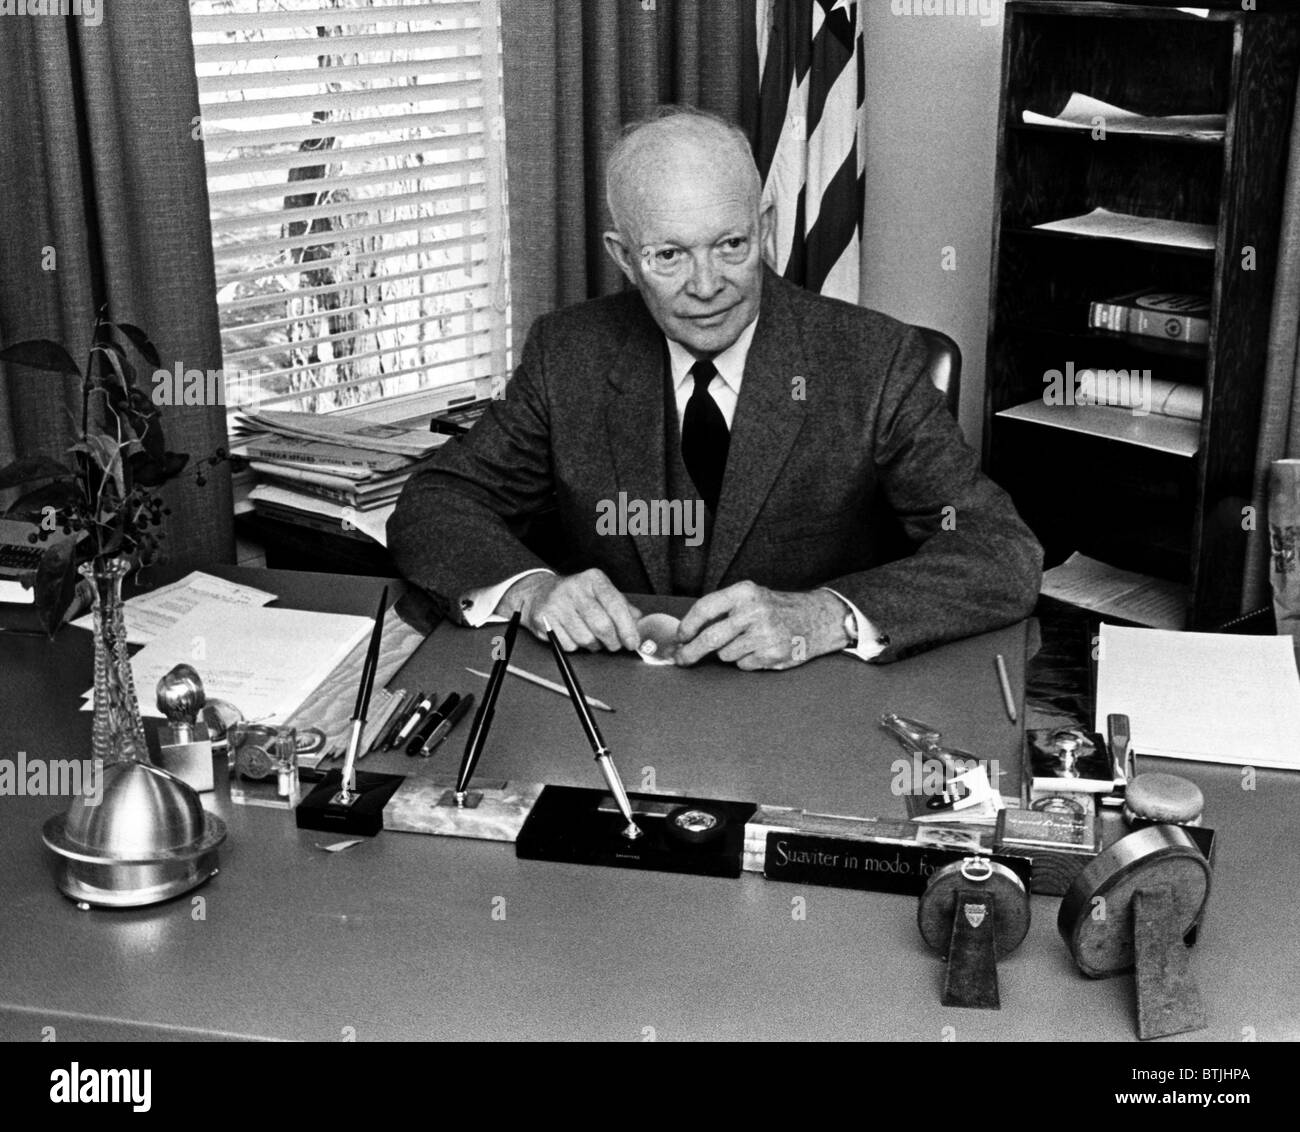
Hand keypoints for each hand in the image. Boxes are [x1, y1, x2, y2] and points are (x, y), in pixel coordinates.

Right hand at [500, 569, 641, 652]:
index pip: (616, 605)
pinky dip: (575, 646)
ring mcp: (557, 603)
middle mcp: (574, 588)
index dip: (627, 628)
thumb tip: (640, 624)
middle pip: (602, 625)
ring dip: (593, 645)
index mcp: (593, 579)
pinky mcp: (543, 618)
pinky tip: (573, 635)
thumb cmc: (576, 597)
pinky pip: (568, 645)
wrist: (539, 593)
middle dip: (613, 641)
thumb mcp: (600, 594)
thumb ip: (622, 608)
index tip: (632, 642)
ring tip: (591, 638)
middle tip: (614, 645)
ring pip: (586, 638)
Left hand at [676, 582, 846, 669]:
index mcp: (745, 592)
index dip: (687, 625)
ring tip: (747, 642)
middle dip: (691, 652)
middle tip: (681, 658)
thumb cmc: (778, 608)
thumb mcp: (751, 597)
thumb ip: (722, 611)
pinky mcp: (773, 654)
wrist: (818, 618)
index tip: (679, 637)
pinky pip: (743, 665)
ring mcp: (765, 635)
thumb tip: (687, 633)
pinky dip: (746, 661)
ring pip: (725, 655)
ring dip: (728, 653)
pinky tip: (760, 649)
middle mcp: (754, 612)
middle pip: (710, 638)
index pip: (705, 608)